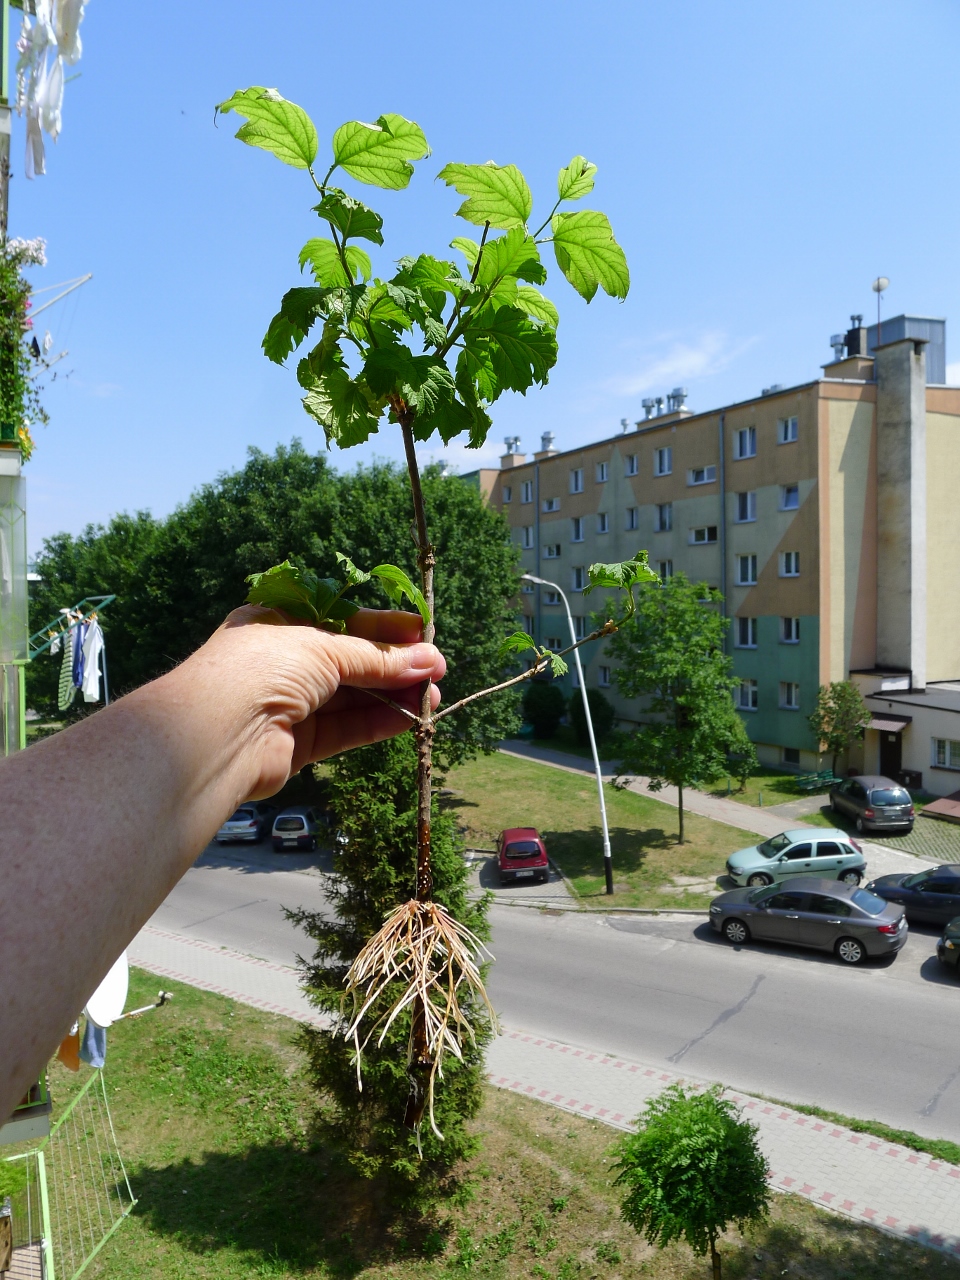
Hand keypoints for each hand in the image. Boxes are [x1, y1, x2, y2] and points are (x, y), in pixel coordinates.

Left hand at [166, 604, 444, 800]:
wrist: (216, 733)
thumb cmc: (261, 668)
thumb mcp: (323, 647)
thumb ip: (376, 657)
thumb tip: (426, 659)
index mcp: (279, 622)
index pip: (342, 621)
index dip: (385, 628)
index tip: (424, 635)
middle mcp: (281, 661)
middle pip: (350, 661)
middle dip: (394, 665)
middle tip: (438, 670)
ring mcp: (287, 704)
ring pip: (350, 697)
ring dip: (392, 695)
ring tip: (432, 697)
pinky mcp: (294, 743)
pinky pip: (343, 729)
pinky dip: (376, 723)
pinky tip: (409, 718)